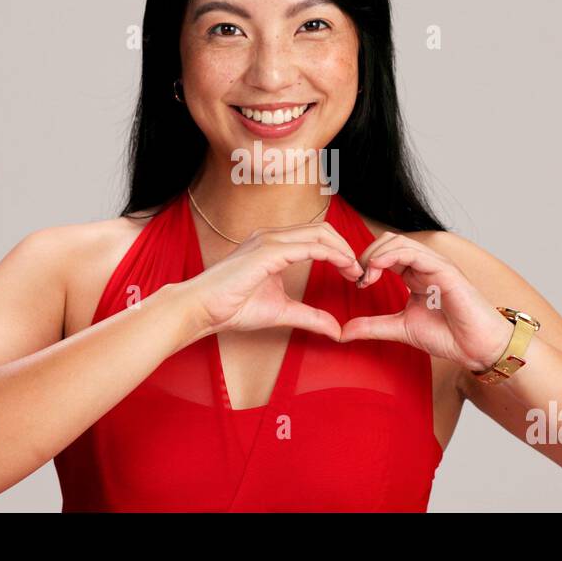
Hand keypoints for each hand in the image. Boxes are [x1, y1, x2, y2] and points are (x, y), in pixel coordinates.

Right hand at [178, 222, 365, 342]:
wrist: (201, 309)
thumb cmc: (231, 307)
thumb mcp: (281, 312)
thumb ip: (310, 317)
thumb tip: (336, 330)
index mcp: (273, 245)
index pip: (316, 237)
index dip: (340, 251)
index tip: (354, 273)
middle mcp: (272, 236)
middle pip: (322, 230)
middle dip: (346, 248)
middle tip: (360, 272)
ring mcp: (269, 240)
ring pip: (319, 233)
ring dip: (343, 250)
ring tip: (355, 271)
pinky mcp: (267, 251)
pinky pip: (308, 246)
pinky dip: (331, 254)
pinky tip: (343, 267)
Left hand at [338, 232, 511, 370]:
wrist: (476, 348)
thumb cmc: (448, 335)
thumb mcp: (400, 329)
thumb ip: (373, 326)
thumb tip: (344, 331)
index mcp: (414, 274)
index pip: (384, 253)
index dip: (365, 262)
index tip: (356, 283)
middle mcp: (424, 265)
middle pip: (388, 241)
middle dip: (366, 254)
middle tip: (356, 277)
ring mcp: (435, 265)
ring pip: (398, 241)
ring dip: (375, 254)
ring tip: (365, 275)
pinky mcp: (445, 270)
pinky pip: (414, 253)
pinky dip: (390, 256)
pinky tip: (377, 271)